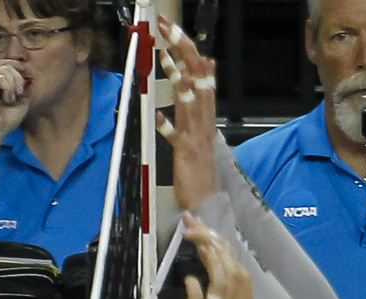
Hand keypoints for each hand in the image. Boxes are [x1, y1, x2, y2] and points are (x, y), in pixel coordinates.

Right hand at [0, 61, 31, 138]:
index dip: (19, 69)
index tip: (24, 87)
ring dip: (14, 84)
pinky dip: (8, 88)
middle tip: (21, 92)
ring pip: (5, 68)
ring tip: (13, 99)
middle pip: (7, 63)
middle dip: (18, 76)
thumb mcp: (23, 102)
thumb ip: (26, 88)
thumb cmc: (7, 121)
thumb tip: (29, 78)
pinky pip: (0, 77)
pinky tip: (6, 100)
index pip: (8, 64)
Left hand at [155, 17, 218, 210]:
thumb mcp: (196, 128)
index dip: (190, 53)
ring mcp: (195, 136)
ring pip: (190, 101)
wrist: (207, 200)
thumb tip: (193, 75)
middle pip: (198, 79)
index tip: (175, 34)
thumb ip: (193, 104)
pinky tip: (158, 115)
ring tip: (167, 56)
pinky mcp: (185, 153)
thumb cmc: (198, 167)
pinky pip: (175, 137)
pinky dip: (167, 125)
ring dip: (179, 78)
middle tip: (169, 31)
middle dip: (184, 52)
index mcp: (205, 114)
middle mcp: (203, 121)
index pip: (201, 75)